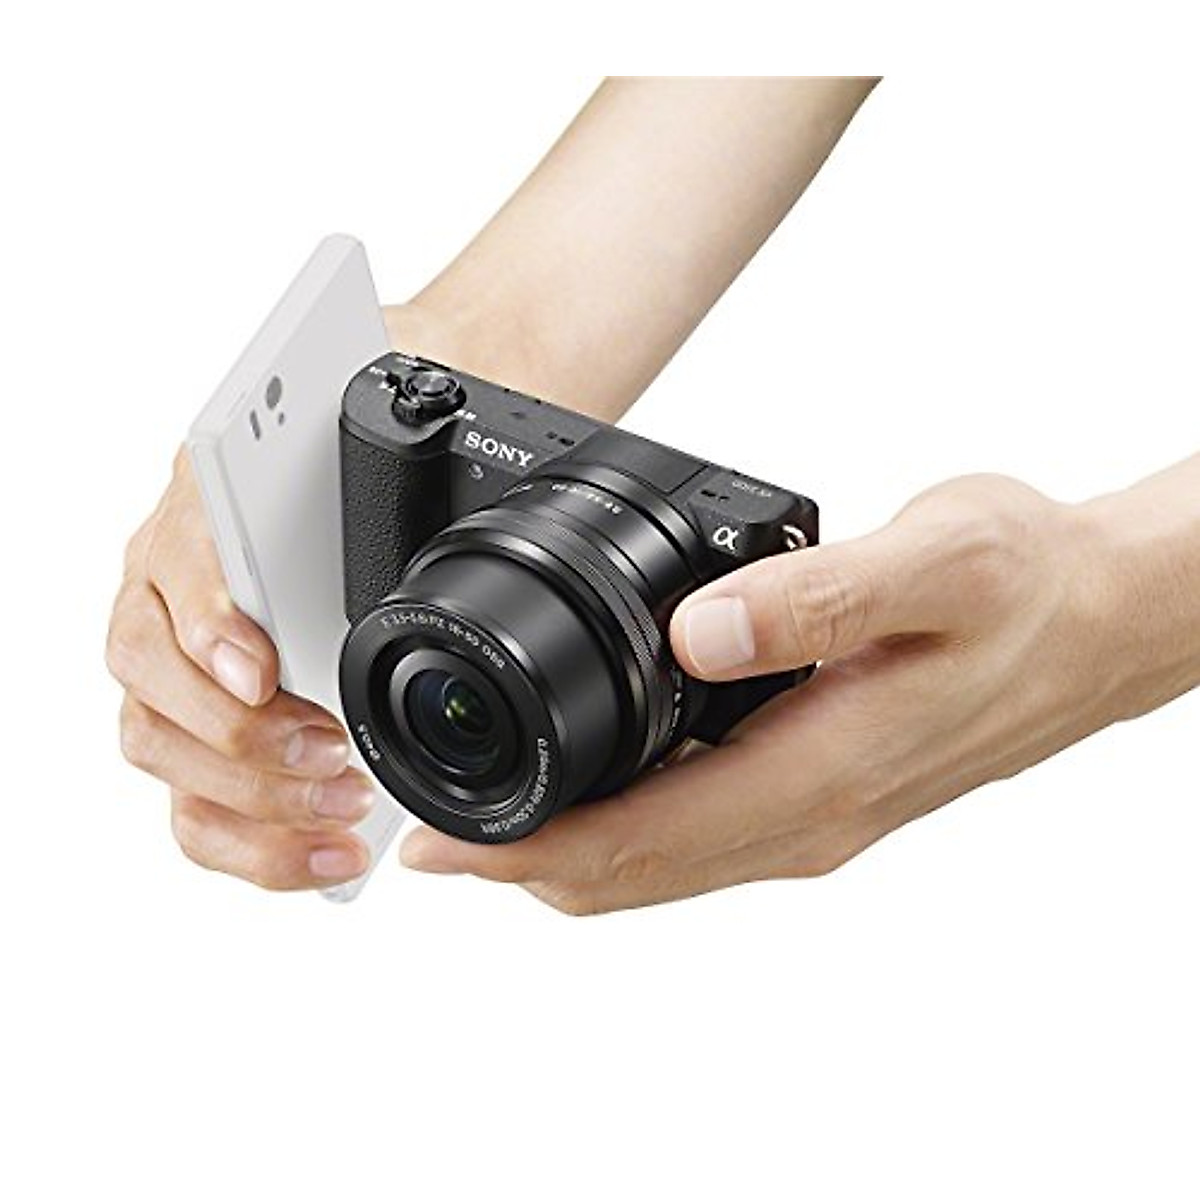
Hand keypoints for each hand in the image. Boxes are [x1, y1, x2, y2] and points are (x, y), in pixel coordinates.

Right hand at [107, 450, 373, 889]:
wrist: (313, 521)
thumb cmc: (324, 504)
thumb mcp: (345, 478)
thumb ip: (365, 481)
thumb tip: (430, 443)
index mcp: (199, 525)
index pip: (173, 568)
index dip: (209, 627)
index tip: (262, 670)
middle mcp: (163, 600)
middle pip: (150, 679)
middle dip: (240, 732)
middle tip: (328, 747)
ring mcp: (168, 678)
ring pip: (158, 751)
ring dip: (253, 795)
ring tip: (346, 803)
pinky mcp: (193, 747)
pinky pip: (193, 811)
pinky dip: (259, 847)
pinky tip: (334, 853)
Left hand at [399, 474, 1133, 913]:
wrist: (1100, 618)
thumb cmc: (1029, 588)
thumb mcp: (934, 564)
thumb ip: (815, 597)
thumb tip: (700, 630)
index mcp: (818, 773)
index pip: (640, 847)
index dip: (523, 854)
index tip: (434, 843)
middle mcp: (809, 816)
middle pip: (633, 878)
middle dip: (519, 868)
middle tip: (426, 835)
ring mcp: (817, 813)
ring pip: (664, 867)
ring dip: (567, 857)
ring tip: (487, 820)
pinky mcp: (824, 791)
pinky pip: (701, 837)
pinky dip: (627, 833)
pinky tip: (599, 789)